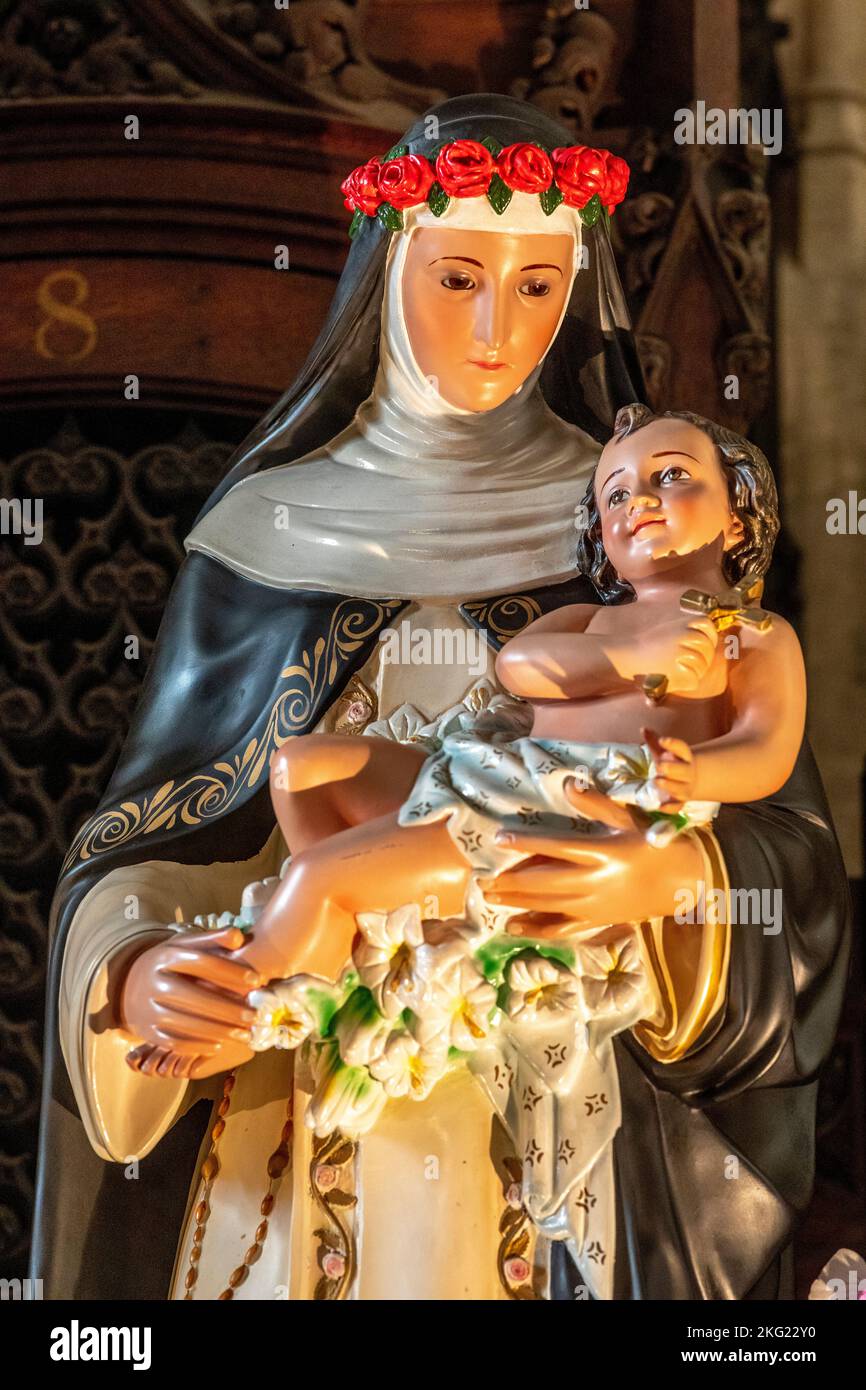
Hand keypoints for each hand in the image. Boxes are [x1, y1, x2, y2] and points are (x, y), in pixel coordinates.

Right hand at [121, 926, 263, 1079]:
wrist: (129, 985)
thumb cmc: (169, 963)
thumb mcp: (185, 945)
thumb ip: (213, 939)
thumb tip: (239, 937)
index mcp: (166, 957)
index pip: (202, 962)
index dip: (231, 971)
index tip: (256, 981)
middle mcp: (154, 982)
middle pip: (194, 997)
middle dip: (228, 1008)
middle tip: (254, 1016)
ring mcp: (148, 1008)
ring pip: (186, 1023)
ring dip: (219, 1031)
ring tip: (245, 1034)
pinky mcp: (146, 1031)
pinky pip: (173, 1042)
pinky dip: (197, 1046)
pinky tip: (219, 1046)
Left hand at [480, 785, 703, 937]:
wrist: (683, 882)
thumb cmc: (653, 844)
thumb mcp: (628, 819)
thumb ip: (596, 804)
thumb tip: (568, 785)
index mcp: (601, 853)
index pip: (555, 847)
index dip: (525, 843)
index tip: (499, 839)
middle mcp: (593, 882)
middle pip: (543, 882)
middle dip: (510, 881)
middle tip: (481, 878)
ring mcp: (593, 906)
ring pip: (547, 905)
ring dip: (516, 902)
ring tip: (488, 896)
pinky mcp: (597, 921)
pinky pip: (562, 929)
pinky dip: (536, 929)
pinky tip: (513, 926)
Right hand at [619, 616, 718, 693]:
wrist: (626, 657)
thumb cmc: (648, 646)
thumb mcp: (670, 629)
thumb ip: (689, 631)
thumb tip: (710, 642)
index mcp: (685, 623)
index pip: (709, 628)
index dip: (708, 638)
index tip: (699, 647)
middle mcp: (686, 636)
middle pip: (708, 649)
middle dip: (702, 658)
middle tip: (686, 664)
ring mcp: (683, 653)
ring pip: (703, 666)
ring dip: (694, 672)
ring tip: (678, 672)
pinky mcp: (679, 671)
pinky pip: (694, 680)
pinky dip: (686, 683)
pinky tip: (674, 679)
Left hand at [643, 726, 695, 810]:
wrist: (691, 779)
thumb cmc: (673, 762)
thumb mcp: (664, 751)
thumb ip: (654, 740)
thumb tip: (643, 728)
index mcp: (685, 757)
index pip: (682, 748)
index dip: (673, 744)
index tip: (663, 740)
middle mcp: (688, 772)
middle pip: (683, 771)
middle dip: (672, 768)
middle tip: (660, 766)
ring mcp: (685, 788)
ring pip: (681, 788)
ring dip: (670, 786)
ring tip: (657, 781)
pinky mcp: (681, 801)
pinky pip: (678, 807)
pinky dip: (670, 808)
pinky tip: (660, 806)